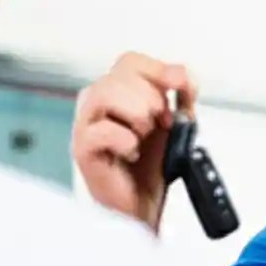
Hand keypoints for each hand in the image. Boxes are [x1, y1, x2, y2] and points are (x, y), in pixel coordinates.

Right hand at [71, 52, 196, 230]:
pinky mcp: (83, 151)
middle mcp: (98, 105)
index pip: (130, 61)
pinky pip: (100, 131)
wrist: (147, 204)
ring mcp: (86, 126)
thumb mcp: (178, 122)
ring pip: (104, 94)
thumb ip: (182, 94)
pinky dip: (125, 140)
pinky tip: (132, 152)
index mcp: (118, 92)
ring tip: (144, 134)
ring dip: (137, 113)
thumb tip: (182, 75)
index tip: (180, 86)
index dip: (158, 69)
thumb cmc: (152, 165)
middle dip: (152, 98)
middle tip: (162, 123)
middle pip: (119, 76)